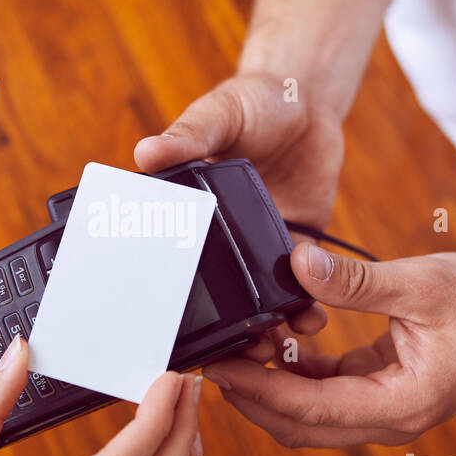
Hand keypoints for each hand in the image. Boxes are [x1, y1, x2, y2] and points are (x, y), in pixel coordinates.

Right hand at [134, 73, 339, 336]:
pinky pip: (299, 285)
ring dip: (262, 327)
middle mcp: (218, 236)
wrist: (308, 101)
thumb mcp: (219, 113)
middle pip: (213, 292)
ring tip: (269, 348)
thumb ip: (189, 134)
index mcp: (189, 209)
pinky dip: (303, 307)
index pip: (170, 259)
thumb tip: (146, 153)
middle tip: (227, 355)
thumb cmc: (253, 101)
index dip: (168, 295)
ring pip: (255, 299)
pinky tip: (308, 321)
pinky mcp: (296, 245)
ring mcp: (256, 245)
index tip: (168, 329)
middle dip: (220, 328)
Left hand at [203, 243, 455, 447]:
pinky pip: (328, 396)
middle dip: (250, 397)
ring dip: (270, 389)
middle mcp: (389, 420)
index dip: (257, 390)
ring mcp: (386, 411)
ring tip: (233, 350)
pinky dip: (298, 377)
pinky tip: (275, 344)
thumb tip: (296, 262)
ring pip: (309, 417)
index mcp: (401, 403)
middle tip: (209, 360)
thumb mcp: (423, 283)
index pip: (310, 410)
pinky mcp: (383, 394)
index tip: (217, 366)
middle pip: (299, 425)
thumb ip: (356, 280)